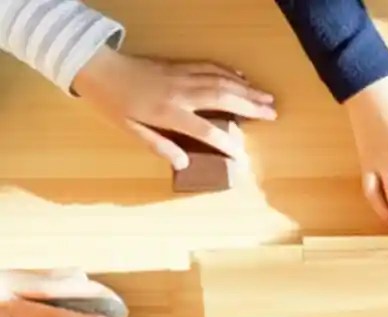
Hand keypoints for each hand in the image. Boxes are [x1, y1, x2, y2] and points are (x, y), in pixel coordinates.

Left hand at [71, 48, 275, 169]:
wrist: (98, 68)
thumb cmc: (113, 103)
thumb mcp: (131, 130)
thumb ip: (159, 146)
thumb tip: (183, 164)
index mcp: (168, 113)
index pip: (204, 131)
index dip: (225, 145)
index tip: (241, 156)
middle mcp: (180, 93)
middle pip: (222, 98)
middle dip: (250, 107)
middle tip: (272, 114)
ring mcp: (182, 76)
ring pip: (221, 80)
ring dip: (246, 89)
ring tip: (267, 98)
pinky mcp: (179, 66)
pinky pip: (210, 67)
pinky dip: (229, 72)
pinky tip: (242, 78)